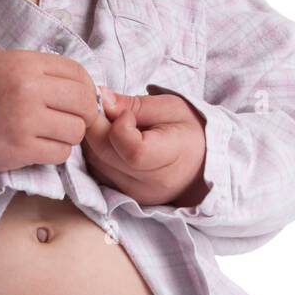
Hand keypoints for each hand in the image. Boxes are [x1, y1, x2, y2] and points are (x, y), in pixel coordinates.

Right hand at [0, 49, 101, 172]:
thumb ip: (35, 69)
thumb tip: (74, 82)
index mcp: (25, 64)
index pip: (79, 73)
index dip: (86, 87)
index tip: (78, 98)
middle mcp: (28, 89)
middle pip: (84, 103)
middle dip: (82, 113)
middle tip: (67, 119)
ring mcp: (25, 121)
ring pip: (76, 131)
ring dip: (67, 135)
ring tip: (48, 133)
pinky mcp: (19, 150)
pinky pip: (60, 154)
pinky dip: (54, 153)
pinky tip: (37, 147)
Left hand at [80, 87, 207, 206]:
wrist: (200, 164)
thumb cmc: (188, 132)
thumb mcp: (170, 108)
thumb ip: (134, 104)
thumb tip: (102, 99)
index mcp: (170, 160)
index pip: (132, 150)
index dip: (120, 126)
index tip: (127, 114)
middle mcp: (150, 184)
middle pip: (105, 154)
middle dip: (98, 125)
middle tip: (109, 110)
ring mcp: (133, 194)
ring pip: (95, 161)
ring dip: (95, 138)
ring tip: (115, 126)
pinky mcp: (122, 195)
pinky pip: (96, 170)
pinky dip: (98, 152)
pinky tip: (114, 142)